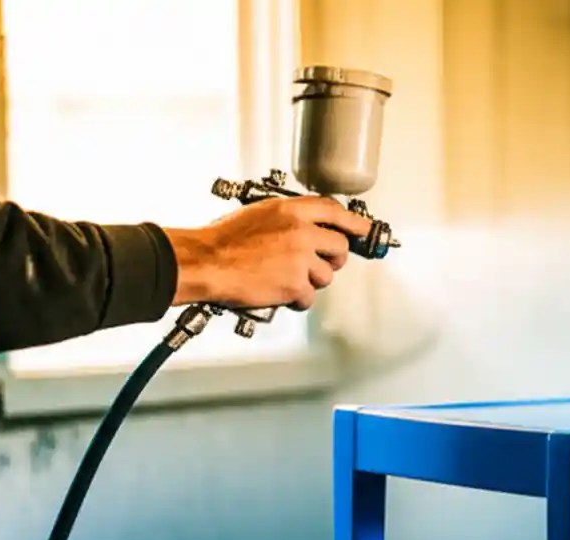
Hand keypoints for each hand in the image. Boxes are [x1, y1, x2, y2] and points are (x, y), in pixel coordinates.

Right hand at [163, 196, 372, 310]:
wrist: (205, 262)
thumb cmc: (223, 240)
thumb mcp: (258, 213)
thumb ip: (287, 218)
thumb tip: (305, 226)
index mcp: (291, 211)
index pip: (334, 211)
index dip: (353, 221)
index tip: (363, 228)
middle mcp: (301, 232)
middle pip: (340, 247)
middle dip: (333, 259)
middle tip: (322, 264)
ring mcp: (300, 259)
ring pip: (327, 275)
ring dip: (311, 280)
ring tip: (288, 278)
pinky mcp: (295, 285)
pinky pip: (309, 296)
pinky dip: (297, 299)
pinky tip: (281, 293)